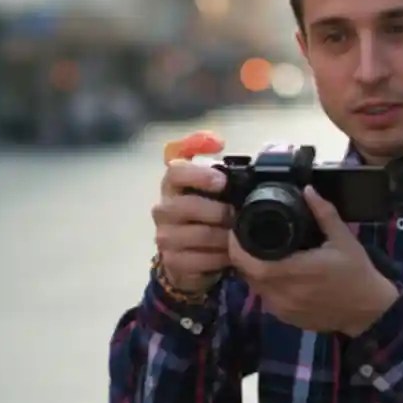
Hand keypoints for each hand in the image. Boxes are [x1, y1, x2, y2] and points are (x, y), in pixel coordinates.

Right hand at [152, 158, 233, 294]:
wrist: (190, 255)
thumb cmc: (206, 215)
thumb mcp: (211, 189)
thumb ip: (213, 166)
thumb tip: (216, 141)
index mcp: (173, 185)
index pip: (176, 172)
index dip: (200, 175)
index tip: (222, 181)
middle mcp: (164, 209)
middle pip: (189, 205)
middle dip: (220, 212)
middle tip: (237, 216)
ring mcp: (165, 236)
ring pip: (200, 234)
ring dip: (225, 237)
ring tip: (238, 237)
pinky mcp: (172, 261)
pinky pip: (201, 259)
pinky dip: (220, 257)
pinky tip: (228, 255)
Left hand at [228, 186, 399, 335]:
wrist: (369, 310)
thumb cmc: (357, 272)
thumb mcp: (343, 239)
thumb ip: (324, 213)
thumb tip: (307, 189)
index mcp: (295, 272)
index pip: (250, 263)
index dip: (237, 246)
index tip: (237, 228)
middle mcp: (284, 293)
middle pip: (247, 274)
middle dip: (242, 255)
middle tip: (246, 236)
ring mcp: (283, 309)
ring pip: (254, 287)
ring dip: (253, 270)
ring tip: (259, 251)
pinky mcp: (286, 318)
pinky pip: (266, 298)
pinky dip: (265, 284)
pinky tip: (274, 272)